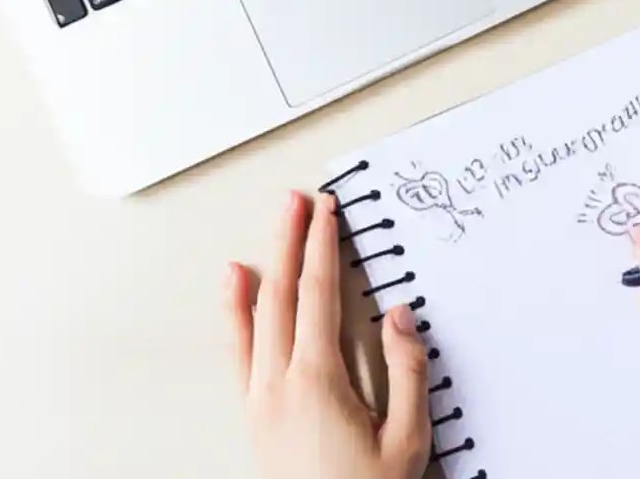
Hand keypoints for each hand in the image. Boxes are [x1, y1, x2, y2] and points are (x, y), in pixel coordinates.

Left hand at [225, 192, 431, 478]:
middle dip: (288, 242)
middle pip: (280, 296)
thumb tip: (401, 317)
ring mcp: (259, 400)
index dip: (322, 248)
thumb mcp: (405, 439)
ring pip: (253, 319)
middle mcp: (278, 384)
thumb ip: (405, 372)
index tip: (325, 212)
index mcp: (316, 382)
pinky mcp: (254, 416)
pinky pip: (237, 351)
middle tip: (295, 202)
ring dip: (261, 270)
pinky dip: (234, 315)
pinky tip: (234, 294)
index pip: (317, 296)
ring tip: (264, 235)